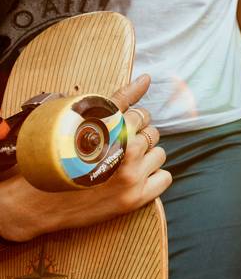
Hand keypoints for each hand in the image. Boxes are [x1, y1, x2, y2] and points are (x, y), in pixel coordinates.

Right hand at [0, 74, 170, 242]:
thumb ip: (121, 98)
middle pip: (153, 133)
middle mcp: (125, 152)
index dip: (129, 122)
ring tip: (123, 163)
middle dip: (138, 137)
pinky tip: (133, 177)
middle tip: (117, 148)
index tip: (115, 131)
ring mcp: (131, 177)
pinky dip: (152, 177)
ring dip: (146, 157)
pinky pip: (164, 178)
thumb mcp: (85, 120)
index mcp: (113, 128)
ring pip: (159, 154)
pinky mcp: (134, 199)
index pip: (141, 115)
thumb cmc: (60, 155)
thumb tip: (147, 78)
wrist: (39, 200)